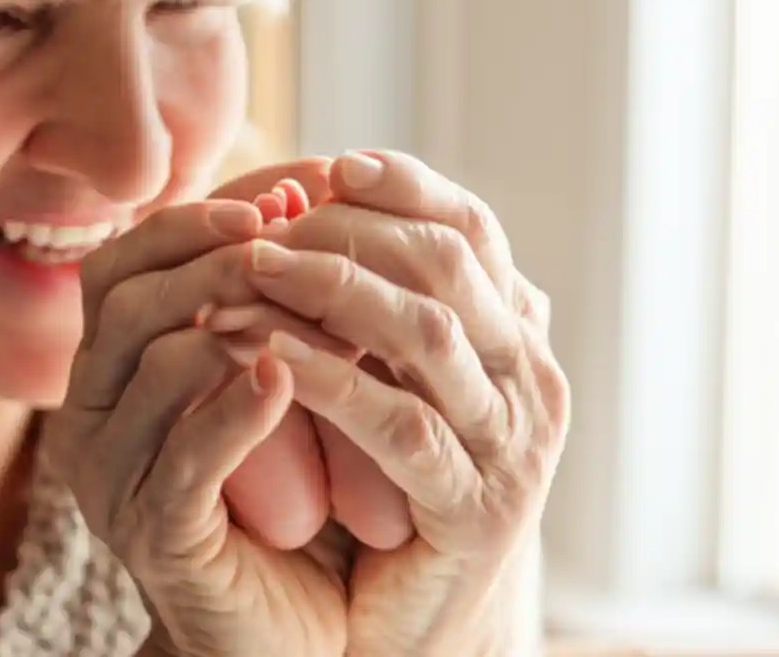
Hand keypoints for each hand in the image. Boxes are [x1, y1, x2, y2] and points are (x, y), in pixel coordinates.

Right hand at [44, 161, 350, 656]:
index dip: (195, 219)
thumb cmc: (290, 492)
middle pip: (129, 299)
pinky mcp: (152, 536)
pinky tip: (286, 378)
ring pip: (156, 363)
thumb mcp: (275, 382)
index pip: (120, 263)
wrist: (290, 624)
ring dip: (248, 322)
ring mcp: (111, 479)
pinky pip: (186, 455)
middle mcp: (90, 416)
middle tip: (303, 234)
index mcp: (108, 369)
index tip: (286, 193)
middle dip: (221, 257)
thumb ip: (269, 303)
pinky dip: (237, 410)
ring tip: (325, 308)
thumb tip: (307, 187)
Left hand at [241, 151, 571, 654]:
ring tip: (247, 273)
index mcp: (518, 337)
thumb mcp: (398, 380)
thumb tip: (316, 201)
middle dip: (351, 232)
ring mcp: (514, 446)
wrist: (416, 621)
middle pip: (450, 265)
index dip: (405, 187)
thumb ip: (381, 306)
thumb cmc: (393, 490)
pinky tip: (264, 354)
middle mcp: (531, 381)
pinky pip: (397, 424)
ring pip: (427, 334)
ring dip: (329, 292)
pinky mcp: (477, 509)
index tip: (330, 166)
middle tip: (266, 227)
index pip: (473, 230)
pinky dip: (327, 378)